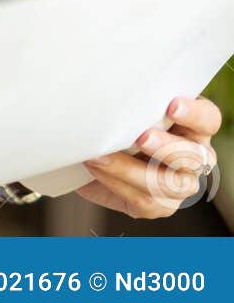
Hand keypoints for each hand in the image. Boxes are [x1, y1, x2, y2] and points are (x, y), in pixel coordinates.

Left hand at [78, 95, 221, 218]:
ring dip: (132, 169)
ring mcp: (181, 185)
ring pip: (169, 183)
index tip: (172, 107)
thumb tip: (111, 96)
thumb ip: (131, 104)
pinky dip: (116, 182)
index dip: (195, 115)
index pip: (208, 119)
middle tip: (141, 138)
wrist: (94, 154)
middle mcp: (195, 157)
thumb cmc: (116, 123)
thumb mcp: (126, 109)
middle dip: (168, 147)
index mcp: (193, 126)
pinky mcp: (160, 206)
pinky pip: (144, 199)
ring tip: (100, 156)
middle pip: (195, 156)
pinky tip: (96, 169)